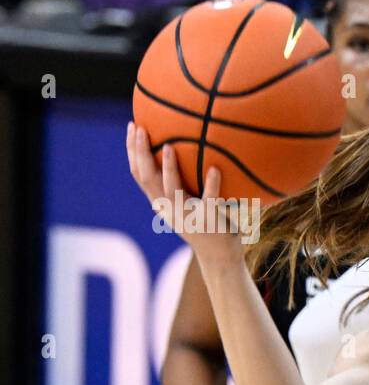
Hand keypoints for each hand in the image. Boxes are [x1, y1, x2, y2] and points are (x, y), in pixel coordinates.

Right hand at [126, 122, 242, 262]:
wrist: (220, 258)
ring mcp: (188, 215)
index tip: (132, 126)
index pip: (139, 174)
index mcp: (161, 203)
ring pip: (172, 190)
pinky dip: (212, 185)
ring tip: (169, 146)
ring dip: (169, 168)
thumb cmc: (205, 225)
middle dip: (141, 152)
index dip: (133, 150)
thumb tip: (180, 152)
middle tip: (141, 128)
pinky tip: (215, 169)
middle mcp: (169, 209)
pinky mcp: (208, 221)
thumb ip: (179, 185)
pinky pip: (209, 200)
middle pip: (147, 178)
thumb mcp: (186, 205)